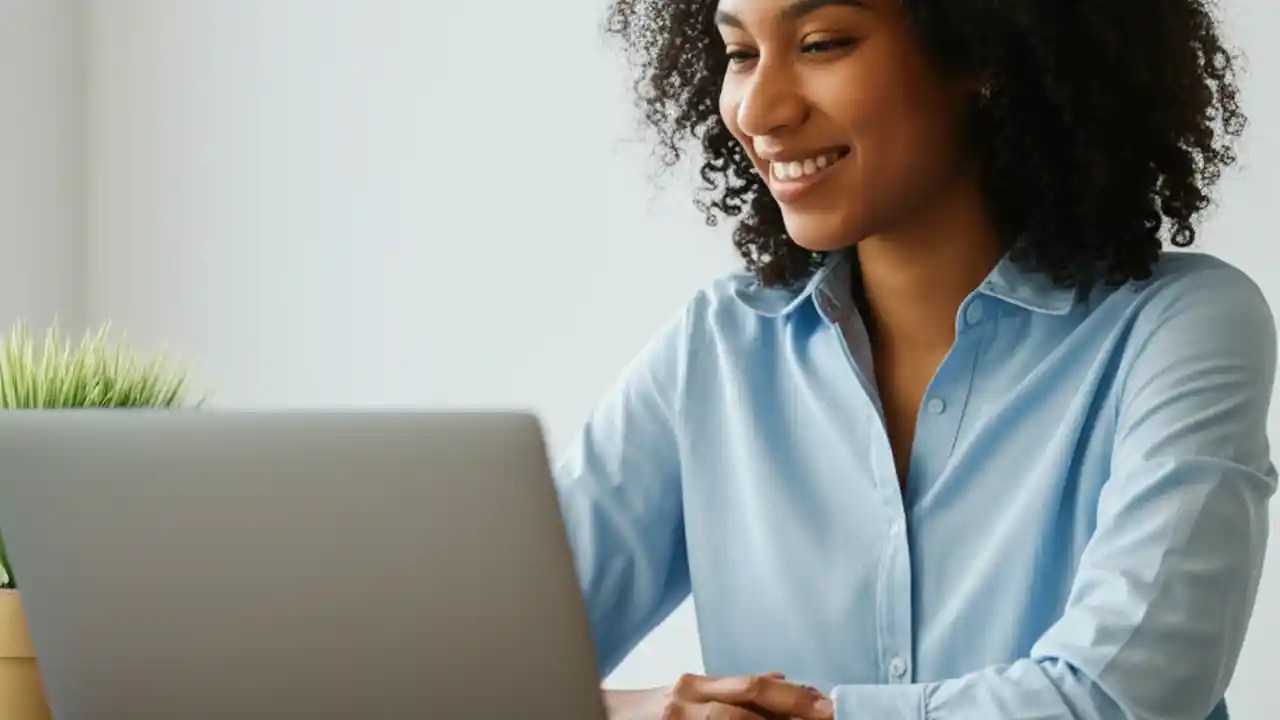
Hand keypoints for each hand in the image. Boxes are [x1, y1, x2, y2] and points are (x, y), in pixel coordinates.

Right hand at [604, 672, 833, 718]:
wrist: (594, 716)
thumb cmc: (644, 713)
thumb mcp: (687, 694)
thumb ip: (729, 689)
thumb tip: (780, 678)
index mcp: (694, 685)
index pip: (751, 686)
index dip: (792, 693)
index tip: (826, 702)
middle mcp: (684, 700)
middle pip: (747, 699)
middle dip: (790, 706)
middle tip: (826, 714)